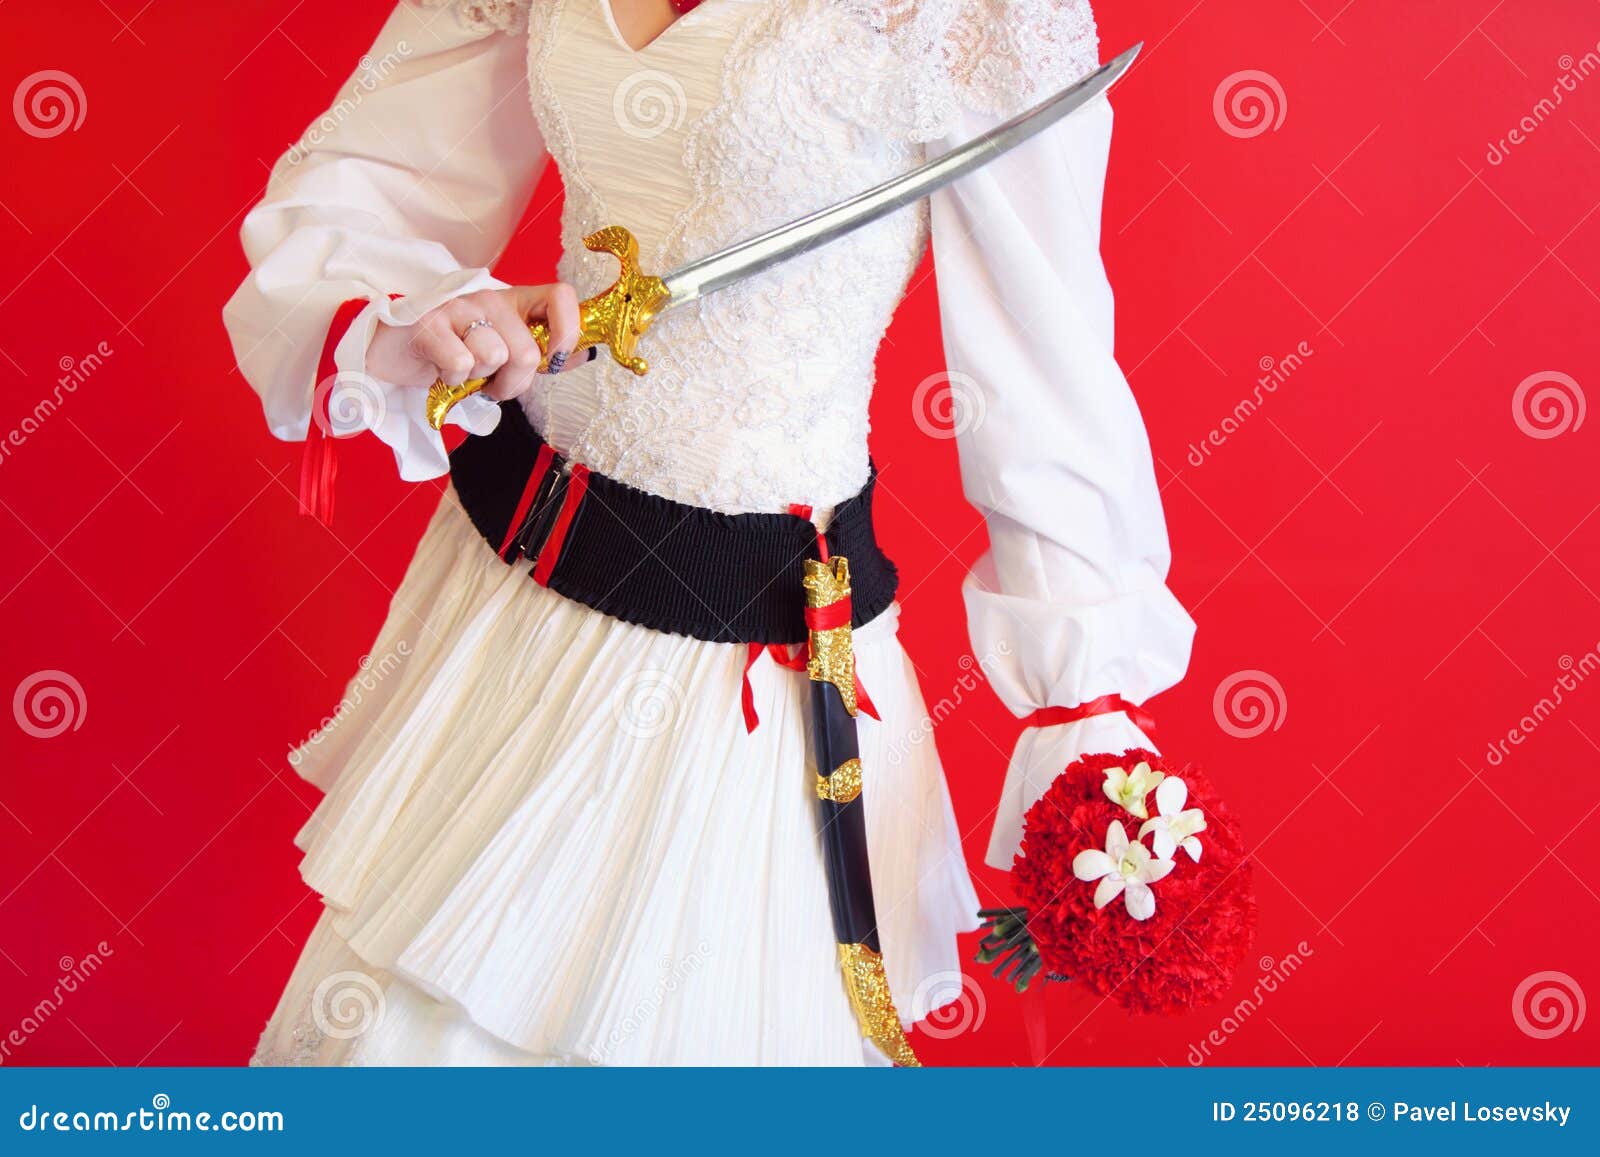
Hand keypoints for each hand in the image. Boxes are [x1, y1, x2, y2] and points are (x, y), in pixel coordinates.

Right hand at [365, 284, 582, 401]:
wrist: (395, 352)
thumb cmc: (456, 353)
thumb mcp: (505, 353)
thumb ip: (544, 353)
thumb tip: (586, 353)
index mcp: (515, 302)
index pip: (561, 295)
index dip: (567, 330)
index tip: (554, 359)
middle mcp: (490, 298)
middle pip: (527, 351)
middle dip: (512, 383)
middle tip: (491, 383)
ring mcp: (459, 308)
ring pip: (494, 357)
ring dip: (479, 381)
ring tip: (463, 374)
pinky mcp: (429, 324)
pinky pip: (461, 363)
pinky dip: (452, 380)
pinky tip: (441, 370)